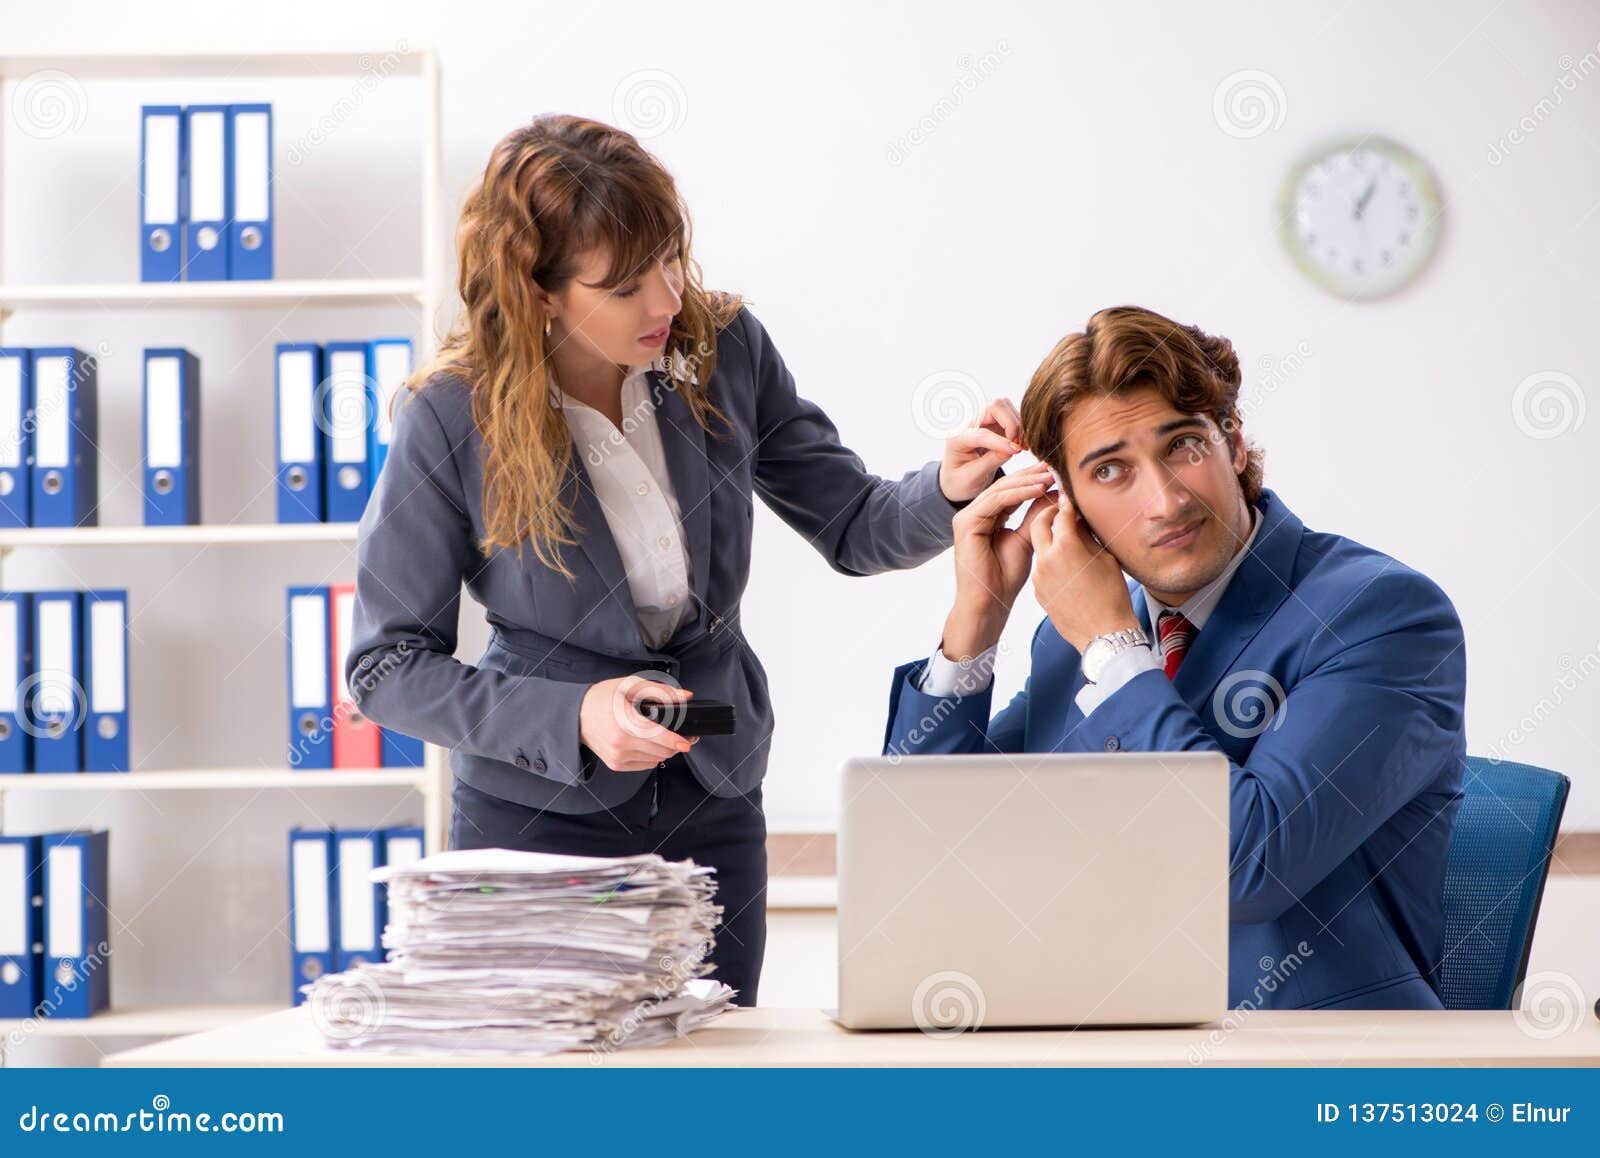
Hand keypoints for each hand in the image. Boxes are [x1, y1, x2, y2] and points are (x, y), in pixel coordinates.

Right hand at [579, 675, 697, 772]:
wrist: (578, 714)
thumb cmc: (603, 698)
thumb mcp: (631, 686)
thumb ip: (660, 691)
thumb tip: (684, 696)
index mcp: (624, 721)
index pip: (656, 736)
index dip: (675, 741)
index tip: (686, 742)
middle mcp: (620, 742)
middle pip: (660, 751)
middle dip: (674, 744)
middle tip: (679, 734)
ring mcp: (618, 756)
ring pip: (655, 760)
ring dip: (664, 750)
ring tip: (661, 737)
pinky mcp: (616, 764)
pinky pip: (645, 765)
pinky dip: (652, 756)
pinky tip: (647, 743)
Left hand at [938, 398, 1025, 502]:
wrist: (957, 480)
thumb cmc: (960, 481)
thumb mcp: (970, 479)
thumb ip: (989, 463)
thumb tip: (1011, 450)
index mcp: (956, 438)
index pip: (981, 433)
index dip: (1000, 441)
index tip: (1016, 451)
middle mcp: (968, 423)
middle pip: (995, 406)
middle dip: (1012, 425)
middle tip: (1019, 448)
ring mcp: (981, 420)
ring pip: (1005, 407)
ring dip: (1018, 425)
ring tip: (1021, 448)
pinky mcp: (993, 422)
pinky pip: (1011, 414)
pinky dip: (1020, 427)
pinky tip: (1020, 444)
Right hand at [941, 463, 1058, 658]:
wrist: (989, 602)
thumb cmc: (1005, 578)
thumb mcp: (1027, 539)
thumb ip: (1035, 516)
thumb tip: (1054, 494)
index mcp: (987, 517)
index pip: (1011, 492)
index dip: (1033, 481)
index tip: (1058, 473)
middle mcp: (974, 514)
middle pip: (1004, 486)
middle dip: (1031, 476)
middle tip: (1055, 466)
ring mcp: (967, 517)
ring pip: (1000, 490)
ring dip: (1027, 482)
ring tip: (1051, 475)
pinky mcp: (966, 523)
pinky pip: (995, 501)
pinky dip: (1018, 493)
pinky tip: (1039, 489)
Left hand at [1028, 486, 1138, 652]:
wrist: (1103, 634)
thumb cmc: (1111, 597)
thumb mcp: (1105, 558)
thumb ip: (1087, 535)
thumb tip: (1078, 521)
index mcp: (1065, 547)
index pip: (1061, 513)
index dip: (1066, 502)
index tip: (1068, 496)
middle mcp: (1046, 559)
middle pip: (1039, 524)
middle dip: (1048, 513)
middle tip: (1060, 510)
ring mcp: (1039, 577)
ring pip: (1038, 547)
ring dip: (1049, 538)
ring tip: (1065, 539)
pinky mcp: (1038, 592)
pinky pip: (1041, 568)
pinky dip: (1049, 560)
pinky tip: (1065, 564)